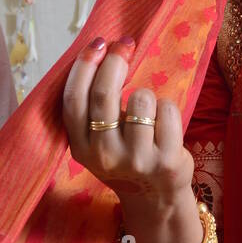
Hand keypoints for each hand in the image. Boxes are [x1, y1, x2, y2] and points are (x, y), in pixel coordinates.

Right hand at [62, 35, 194, 214]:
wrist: (155, 198)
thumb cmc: (126, 157)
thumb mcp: (98, 141)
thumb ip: (93, 108)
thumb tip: (100, 50)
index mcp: (81, 148)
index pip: (74, 100)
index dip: (84, 66)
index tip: (98, 43)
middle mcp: (105, 156)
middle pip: (104, 95)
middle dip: (114, 62)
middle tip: (124, 46)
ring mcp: (137, 160)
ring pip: (141, 99)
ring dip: (146, 94)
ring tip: (147, 110)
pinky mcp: (166, 160)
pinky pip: (167, 109)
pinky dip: (167, 107)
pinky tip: (164, 122)